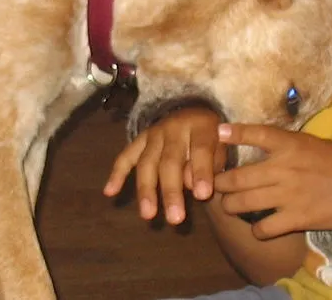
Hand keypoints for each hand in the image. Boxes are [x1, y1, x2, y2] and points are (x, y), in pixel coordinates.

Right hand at [103, 107, 226, 224]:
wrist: (193, 112)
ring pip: (147, 162)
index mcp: (200, 126)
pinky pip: (125, 156)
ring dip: (146, 190)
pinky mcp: (139, 139)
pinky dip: (117, 174)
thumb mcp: (222, 145)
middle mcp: (174, 127)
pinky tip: (109, 192)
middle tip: (175, 219)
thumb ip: (213, 163)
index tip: (203, 195)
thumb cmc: (211, 137)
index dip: (201, 172)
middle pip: (170, 160)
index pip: (201, 149)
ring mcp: (153, 133)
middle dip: (171, 190)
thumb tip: (194, 186)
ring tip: (148, 215)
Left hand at [215, 123, 331, 237]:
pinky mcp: (296, 218)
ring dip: (230, 206)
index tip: (218, 133)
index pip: (255, 134)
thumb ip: (290, 146)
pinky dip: (256, 229)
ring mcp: (288, 194)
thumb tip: (270, 146)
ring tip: (228, 205)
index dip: (234, 133)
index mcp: (291, 144)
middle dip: (220, 183)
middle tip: (214, 185)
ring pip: (243, 202)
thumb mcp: (316, 143)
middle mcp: (284, 168)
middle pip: (238, 177)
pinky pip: (263, 227)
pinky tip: (258, 227)